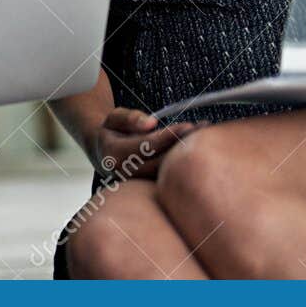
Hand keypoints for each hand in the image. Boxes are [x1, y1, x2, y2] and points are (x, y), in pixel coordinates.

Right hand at [92, 107, 206, 179]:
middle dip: (182, 146)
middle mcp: (124, 173)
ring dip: (185, 156)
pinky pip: (167, 178)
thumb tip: (151, 123)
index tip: (189, 126)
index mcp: (113, 155)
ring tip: (202, 138)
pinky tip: (195, 151)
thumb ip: (130, 118)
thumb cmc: (113, 132)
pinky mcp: (146, 189)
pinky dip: (182, 165)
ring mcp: (136, 184)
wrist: (103, 154)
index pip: (147, 146)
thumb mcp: (114, 117)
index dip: (169, 136)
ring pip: (166, 173)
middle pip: (160, 162)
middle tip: (202, 131)